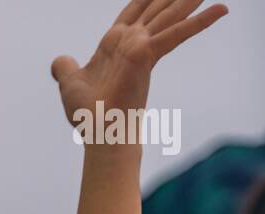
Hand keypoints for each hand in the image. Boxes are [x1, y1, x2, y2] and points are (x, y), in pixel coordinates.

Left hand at [51, 0, 227, 131]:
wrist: (99, 132)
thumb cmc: (87, 115)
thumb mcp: (69, 82)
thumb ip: (65, 68)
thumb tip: (59, 62)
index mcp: (116, 43)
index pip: (135, 10)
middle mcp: (133, 42)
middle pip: (158, 8)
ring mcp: (142, 47)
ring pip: (172, 15)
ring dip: (192, 1)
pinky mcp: (147, 54)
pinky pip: (177, 32)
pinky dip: (199, 22)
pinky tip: (222, 9)